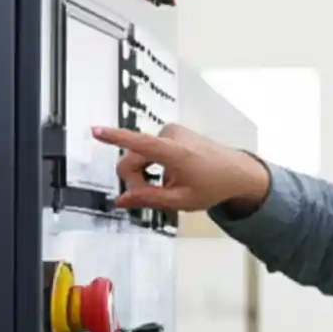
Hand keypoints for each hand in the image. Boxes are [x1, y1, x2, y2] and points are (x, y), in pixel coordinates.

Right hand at [90, 123, 270, 212]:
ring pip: (140, 156)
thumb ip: (148, 199)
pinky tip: (172, 174)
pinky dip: (155, 164)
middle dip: (136, 179)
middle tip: (154, 195)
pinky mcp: (172, 131)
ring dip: (147, 172)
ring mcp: (171, 131)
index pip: (138, 143)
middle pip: (133, 159)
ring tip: (170, 184)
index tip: (95, 130)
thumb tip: (121, 200)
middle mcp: (171, 135)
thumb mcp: (181, 200)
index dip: (114, 138)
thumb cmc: (214, 185)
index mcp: (175, 152)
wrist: (237, 172)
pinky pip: (150, 150)